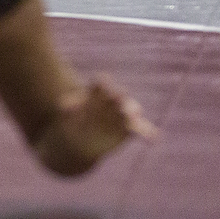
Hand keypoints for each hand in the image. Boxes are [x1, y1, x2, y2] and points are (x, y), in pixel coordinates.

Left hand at [38, 77, 157, 173]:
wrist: (80, 140)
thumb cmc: (72, 121)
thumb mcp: (65, 113)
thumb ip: (68, 108)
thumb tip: (65, 107)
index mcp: (95, 93)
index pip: (100, 84)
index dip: (102, 82)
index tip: (103, 79)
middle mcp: (110, 101)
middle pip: (116, 96)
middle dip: (118, 96)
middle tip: (119, 95)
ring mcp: (120, 114)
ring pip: (128, 111)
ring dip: (131, 112)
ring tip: (133, 115)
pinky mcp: (127, 129)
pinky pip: (139, 129)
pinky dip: (147, 133)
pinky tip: (154, 138)